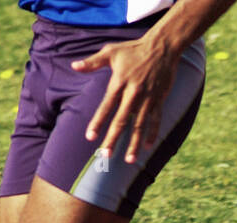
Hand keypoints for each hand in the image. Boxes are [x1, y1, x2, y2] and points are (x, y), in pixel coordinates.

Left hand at [73, 37, 179, 163]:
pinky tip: (146, 147)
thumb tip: (74, 66)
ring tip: (129, 160)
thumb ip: (92, 62)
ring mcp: (148, 99)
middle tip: (105, 154)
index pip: (106, 106)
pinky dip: (152, 134)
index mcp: (120, 82)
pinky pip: (155, 121)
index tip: (90, 137)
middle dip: (113, 139)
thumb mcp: (111, 51)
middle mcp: (134, 93)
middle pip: (121, 120)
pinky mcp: (159, 100)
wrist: (162, 48)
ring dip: (134, 143)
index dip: (98, 122)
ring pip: (139, 125)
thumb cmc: (134, 49)